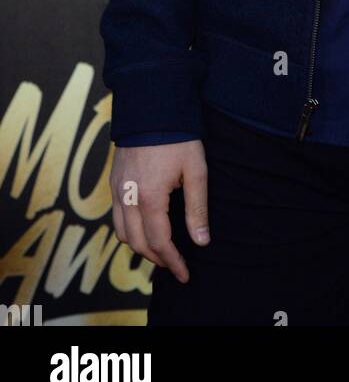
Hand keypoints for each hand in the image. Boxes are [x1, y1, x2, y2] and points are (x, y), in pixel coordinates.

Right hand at [110, 140, 208, 282]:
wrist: (152, 107)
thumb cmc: (178, 137)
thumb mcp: (195, 171)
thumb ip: (197, 208)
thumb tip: (201, 241)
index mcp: (149, 198)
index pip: (158, 242)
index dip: (172, 262)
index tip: (184, 274)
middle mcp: (127, 198)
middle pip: (137, 243)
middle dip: (157, 258)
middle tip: (175, 264)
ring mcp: (117, 190)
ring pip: (122, 233)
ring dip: (140, 246)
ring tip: (162, 249)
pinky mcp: (114, 181)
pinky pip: (117, 217)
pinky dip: (130, 230)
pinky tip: (146, 226)